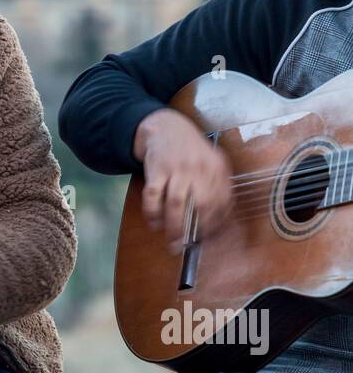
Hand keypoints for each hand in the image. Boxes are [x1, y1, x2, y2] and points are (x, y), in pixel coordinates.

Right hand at [133, 108, 232, 252]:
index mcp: (217, 168)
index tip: (206, 238)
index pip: (220, 203)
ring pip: (175, 204)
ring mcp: (177, 168)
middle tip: (186, 245)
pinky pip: (152, 196)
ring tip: (171, 240)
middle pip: (200, 206)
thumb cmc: (192, 151)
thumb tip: (220, 223)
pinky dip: (152, 213)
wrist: (167, 127)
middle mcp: (199, 168)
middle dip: (194, 230)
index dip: (214, 224)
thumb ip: (218, 188)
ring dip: (172, 227)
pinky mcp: (156, 169)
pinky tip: (154, 223)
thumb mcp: (213, 163)